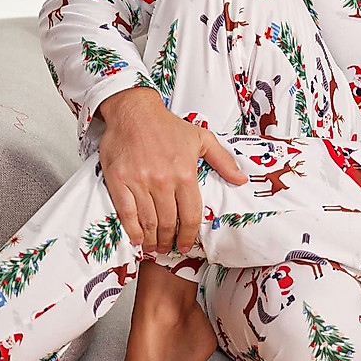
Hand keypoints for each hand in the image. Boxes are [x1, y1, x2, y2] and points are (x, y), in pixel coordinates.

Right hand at [97, 89, 246, 253]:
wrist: (134, 111)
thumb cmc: (167, 125)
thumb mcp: (201, 138)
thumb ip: (223, 161)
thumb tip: (241, 179)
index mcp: (185, 173)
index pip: (189, 215)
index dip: (188, 235)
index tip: (185, 245)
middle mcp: (163, 180)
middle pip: (167, 222)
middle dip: (168, 240)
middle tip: (167, 248)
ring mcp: (139, 181)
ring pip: (147, 221)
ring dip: (151, 239)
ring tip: (153, 246)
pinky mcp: (118, 180)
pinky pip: (126, 212)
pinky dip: (132, 229)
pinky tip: (137, 238)